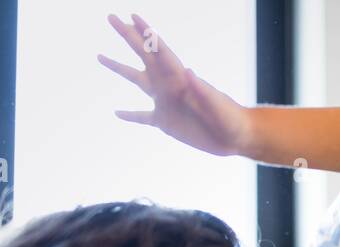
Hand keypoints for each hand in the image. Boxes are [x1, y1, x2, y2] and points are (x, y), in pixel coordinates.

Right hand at [99, 14, 250, 155]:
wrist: (238, 137)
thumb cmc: (231, 118)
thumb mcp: (217, 104)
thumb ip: (202, 89)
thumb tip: (188, 72)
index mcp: (180, 78)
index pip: (159, 49)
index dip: (145, 32)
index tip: (131, 15)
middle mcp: (169, 86)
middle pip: (142, 55)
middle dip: (127, 36)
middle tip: (111, 17)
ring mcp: (166, 103)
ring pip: (137, 81)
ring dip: (119, 68)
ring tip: (101, 56)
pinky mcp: (166, 122)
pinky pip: (143, 116)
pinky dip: (130, 115)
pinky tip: (117, 113)